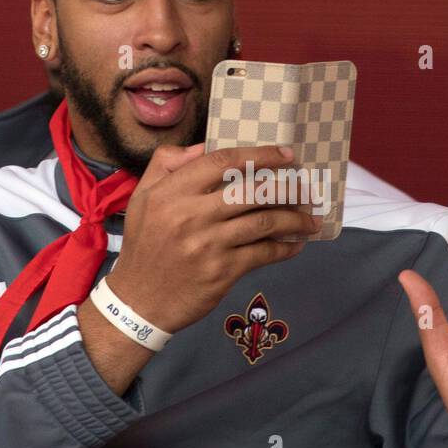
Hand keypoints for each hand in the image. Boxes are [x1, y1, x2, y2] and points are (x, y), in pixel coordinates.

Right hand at [109, 143, 321, 332]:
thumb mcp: (142, 198)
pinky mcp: (221, 271)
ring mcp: (208, 244)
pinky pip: (263, 253)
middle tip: (306, 188)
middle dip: (286, 187)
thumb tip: (203, 147)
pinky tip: (295, 245)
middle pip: (251, 190)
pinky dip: (285, 248)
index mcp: (171, 192)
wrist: (138, 301)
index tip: (286, 154)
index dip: (260, 155)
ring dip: (294, 219)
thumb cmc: (144, 245)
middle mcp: (190, 215)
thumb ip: (167, 164)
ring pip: (264, 221)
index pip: (222, 161)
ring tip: (310, 219)